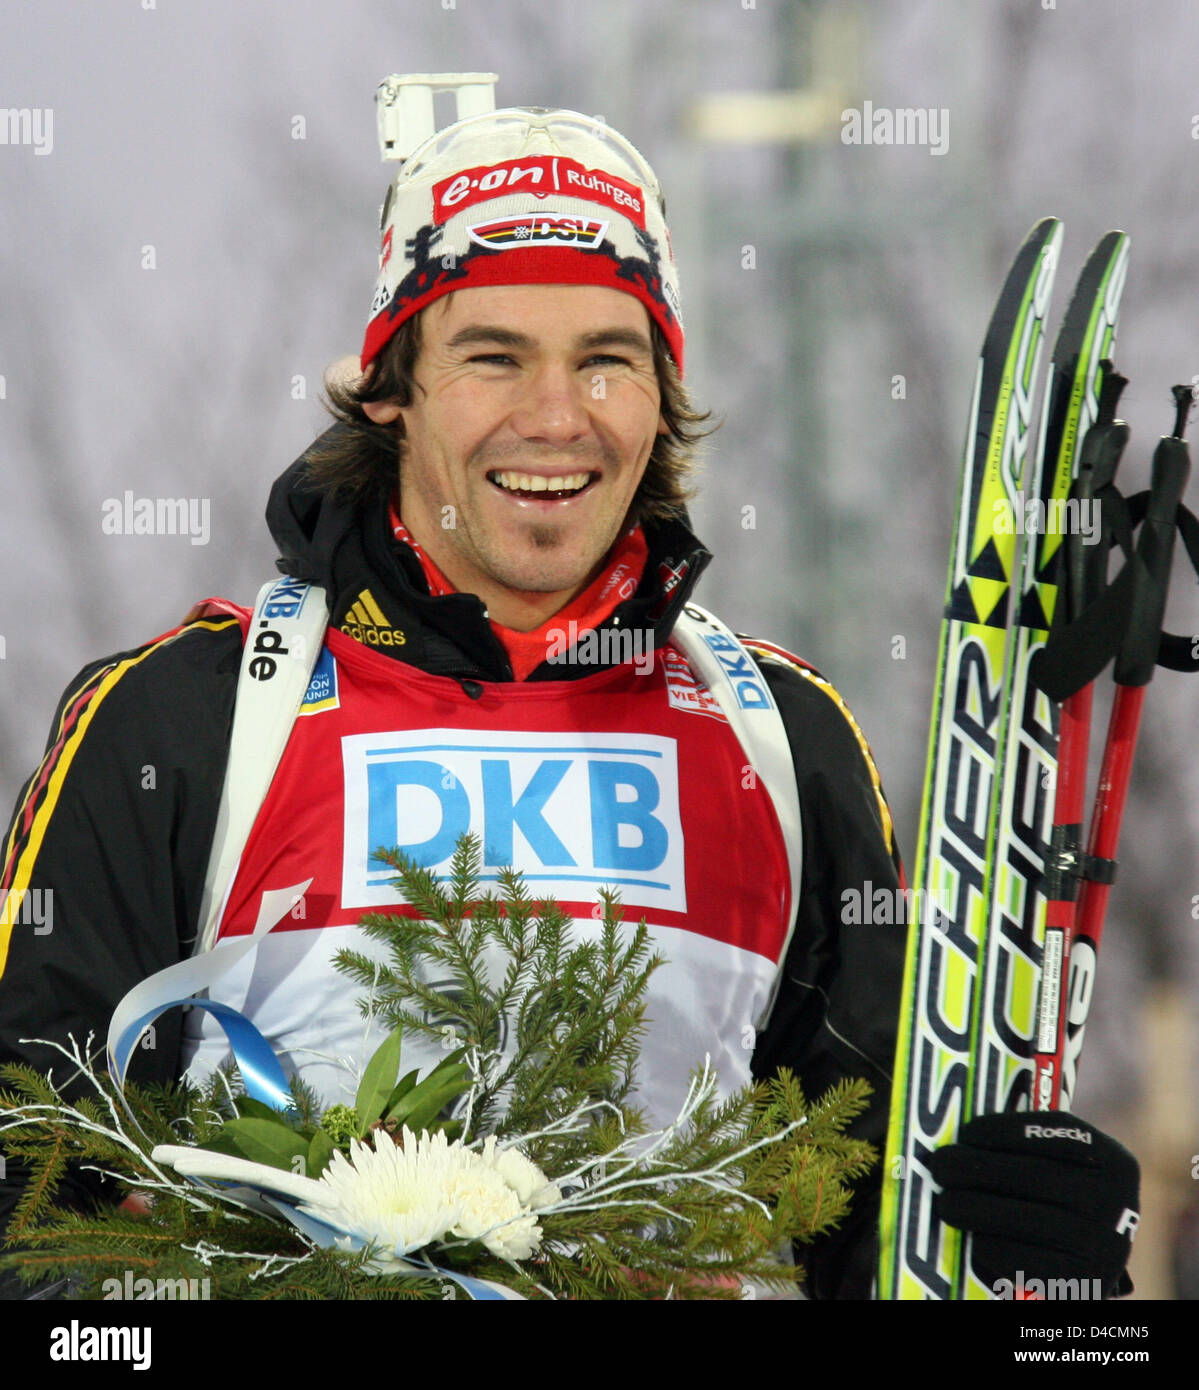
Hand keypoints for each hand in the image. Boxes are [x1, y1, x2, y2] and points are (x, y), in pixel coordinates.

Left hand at [926, 1111, 1139, 1296]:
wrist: (1089, 1266)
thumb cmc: (1060, 1204)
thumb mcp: (1062, 1168)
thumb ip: (1027, 1148)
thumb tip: (963, 1133)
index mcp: (1114, 1161)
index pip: (1056, 1132)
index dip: (1005, 1129)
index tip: (966, 1132)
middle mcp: (1118, 1201)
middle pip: (1034, 1176)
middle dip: (977, 1168)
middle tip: (940, 1165)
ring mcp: (1106, 1245)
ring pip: (1026, 1218)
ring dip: (974, 1207)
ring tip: (945, 1202)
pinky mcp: (1084, 1282)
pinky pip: (1027, 1260)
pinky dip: (993, 1246)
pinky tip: (973, 1238)